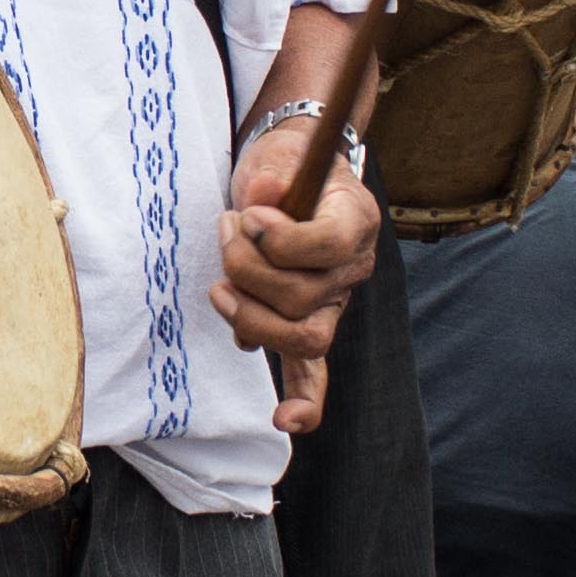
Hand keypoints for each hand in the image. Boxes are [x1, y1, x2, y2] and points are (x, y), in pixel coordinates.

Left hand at [213, 109, 383, 410]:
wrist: (292, 178)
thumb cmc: (285, 166)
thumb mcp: (281, 155)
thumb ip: (274, 171)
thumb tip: (262, 193)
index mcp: (355, 220)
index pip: (327, 245)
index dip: (279, 238)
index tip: (246, 214)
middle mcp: (352, 269)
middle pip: (302, 297)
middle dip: (247, 271)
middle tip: (226, 231)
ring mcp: (332, 304)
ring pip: (301, 337)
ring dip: (248, 316)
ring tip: (220, 285)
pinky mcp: (307, 325)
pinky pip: (313, 374)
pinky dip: (304, 401)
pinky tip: (287, 421)